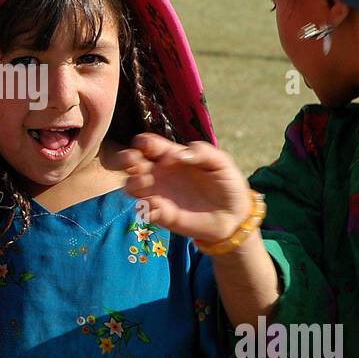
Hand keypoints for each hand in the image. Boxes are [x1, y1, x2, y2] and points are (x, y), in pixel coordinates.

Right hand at [118, 133, 253, 245]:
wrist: (233, 214)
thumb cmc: (225, 182)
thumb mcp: (220, 161)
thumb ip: (201, 151)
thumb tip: (178, 155)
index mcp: (170, 155)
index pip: (147, 144)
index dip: (142, 142)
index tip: (146, 146)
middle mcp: (159, 173)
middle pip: (130, 162)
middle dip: (125, 159)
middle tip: (136, 164)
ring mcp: (158, 194)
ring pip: (130, 185)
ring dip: (133, 183)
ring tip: (148, 184)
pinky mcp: (162, 214)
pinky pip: (144, 210)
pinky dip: (146, 207)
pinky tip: (159, 207)